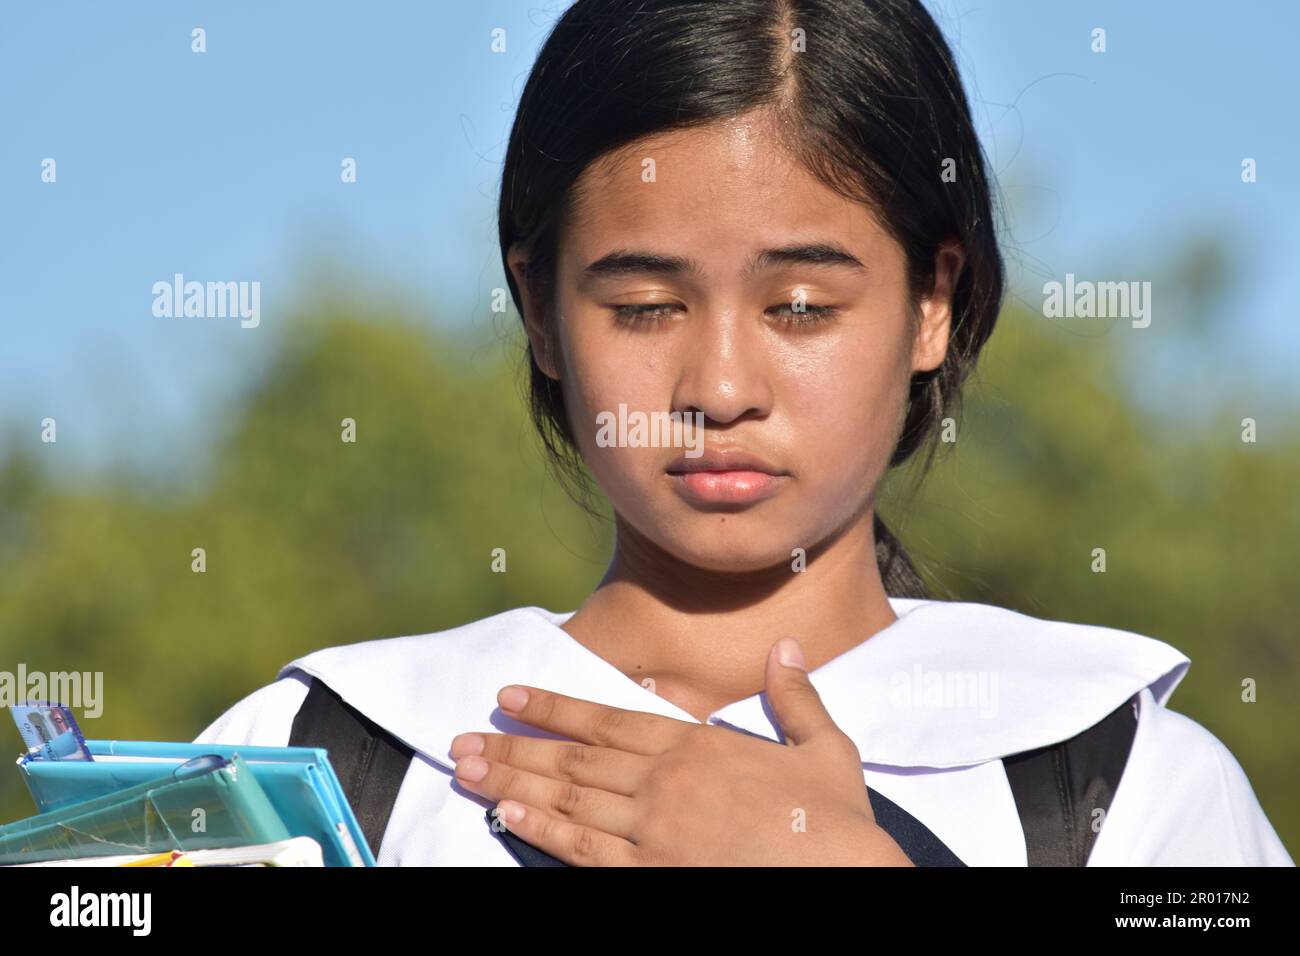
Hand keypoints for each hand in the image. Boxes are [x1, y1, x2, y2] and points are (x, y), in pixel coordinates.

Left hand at [449, 636, 914, 865]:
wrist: (844, 875)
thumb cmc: (837, 820)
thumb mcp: (824, 746)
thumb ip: (795, 695)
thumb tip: (787, 647)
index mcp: (697, 746)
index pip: (608, 719)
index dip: (553, 708)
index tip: (511, 699)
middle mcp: (666, 782)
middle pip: (573, 760)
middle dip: (513, 749)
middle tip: (461, 740)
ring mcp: (656, 830)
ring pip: (568, 801)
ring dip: (513, 784)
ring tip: (466, 773)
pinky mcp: (655, 874)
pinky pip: (587, 852)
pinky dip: (543, 833)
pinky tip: (508, 818)